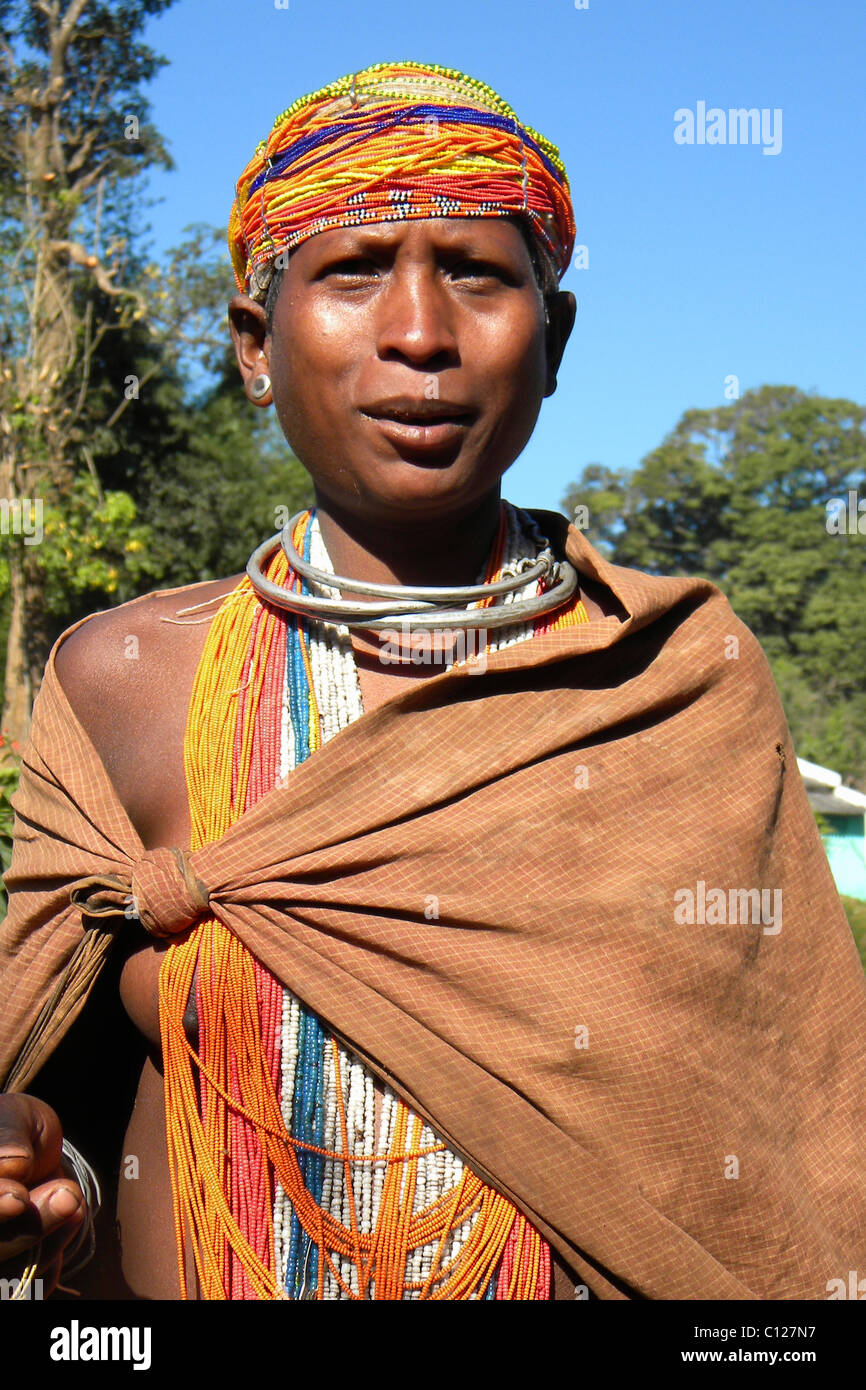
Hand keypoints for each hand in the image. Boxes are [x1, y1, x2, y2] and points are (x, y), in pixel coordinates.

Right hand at [0, 1094, 85, 1295]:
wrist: (30, 1147)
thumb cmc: (14, 1129)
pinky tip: (67, 1216)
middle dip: (27, 1229)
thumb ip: (8, 1138)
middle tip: (66, 1194)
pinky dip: (53, 1254)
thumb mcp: (12, 1119)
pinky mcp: (10, 1277)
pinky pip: (32, 1287)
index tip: (19, 1198)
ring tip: (70, 1195)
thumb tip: (12, 1165)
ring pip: (8, 1277)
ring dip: (46, 1241)